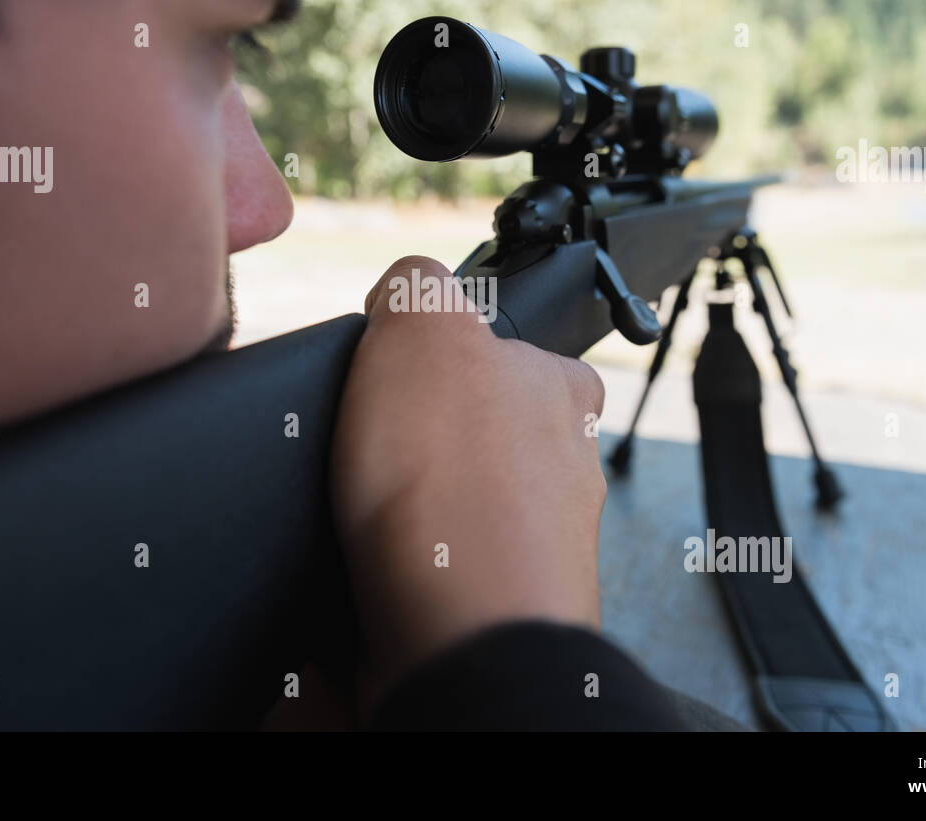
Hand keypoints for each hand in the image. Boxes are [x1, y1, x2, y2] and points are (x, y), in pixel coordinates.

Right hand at [330, 256, 606, 701]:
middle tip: (368, 444)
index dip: (445, 353)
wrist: (460, 639)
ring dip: (405, 506)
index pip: (510, 348)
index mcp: (561, 391)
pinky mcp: (493, 604)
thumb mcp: (422, 329)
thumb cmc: (456, 489)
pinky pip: (432, 567)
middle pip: (478, 430)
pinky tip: (369, 561)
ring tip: (362, 510)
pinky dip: (395, 564)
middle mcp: (564, 468)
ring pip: (457, 503)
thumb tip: (406, 288)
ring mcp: (534, 544)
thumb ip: (418, 287)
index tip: (401, 373)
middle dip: (419, 438)